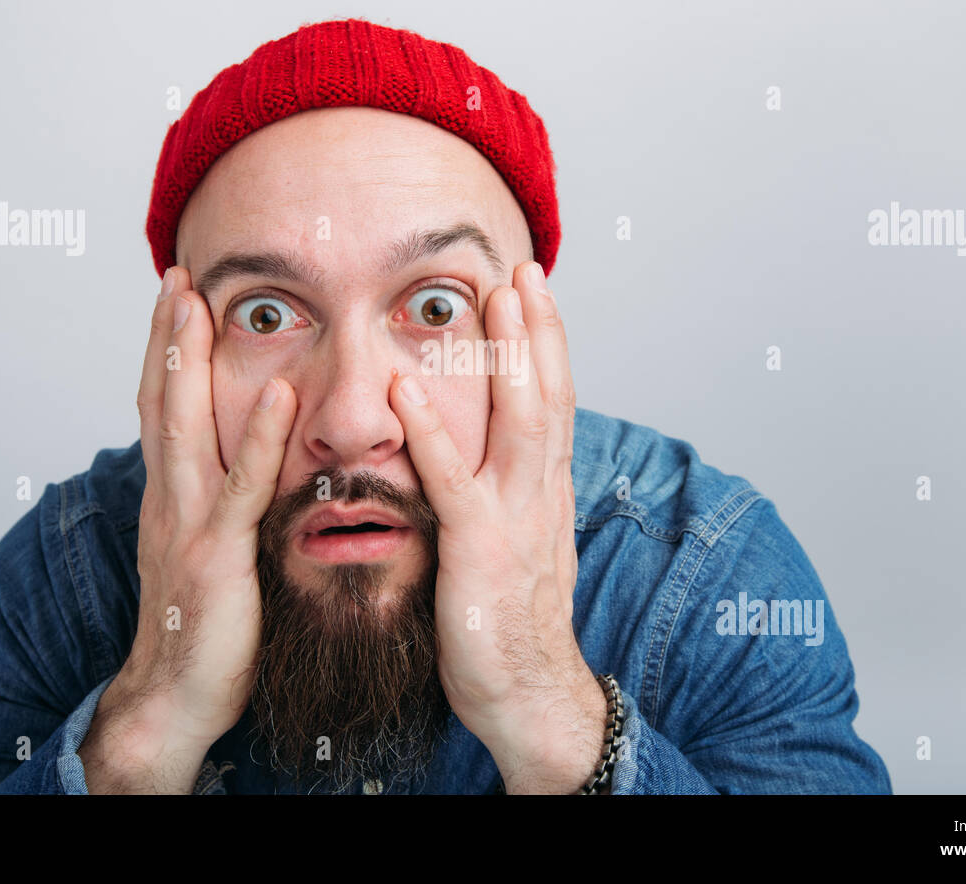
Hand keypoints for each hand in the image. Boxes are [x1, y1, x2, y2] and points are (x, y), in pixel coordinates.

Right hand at [79, 266, 296, 792]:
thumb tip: (241, 469)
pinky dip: (261, 438)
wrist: (173, 699)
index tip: (175, 299)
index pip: (163, 409)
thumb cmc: (202, 628)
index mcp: (171, 496)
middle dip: (167, 335)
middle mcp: (170, 498)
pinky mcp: (218, 555)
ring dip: (189, 360)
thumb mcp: (208, 552)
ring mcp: (188, 524)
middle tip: (175, 274)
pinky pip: (242, 487)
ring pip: (185, 425)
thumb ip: (220, 506)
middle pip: (162, 400)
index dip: (165, 352)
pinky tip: (281, 394)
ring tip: (200, 303)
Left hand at [389, 260, 605, 793]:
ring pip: (523, 420)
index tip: (533, 291)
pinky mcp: (480, 551)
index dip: (548, 343)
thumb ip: (506, 494)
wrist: (528, 695)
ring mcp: (516, 520)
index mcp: (545, 492)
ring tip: (495, 298)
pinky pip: (454, 483)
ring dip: (510, 355)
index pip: (555, 402)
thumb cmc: (507, 623)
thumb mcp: (516, 545)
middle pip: (550, 395)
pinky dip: (433, 433)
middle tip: (526, 270)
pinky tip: (409, 391)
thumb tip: (495, 457)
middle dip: (541, 330)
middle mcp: (540, 495)